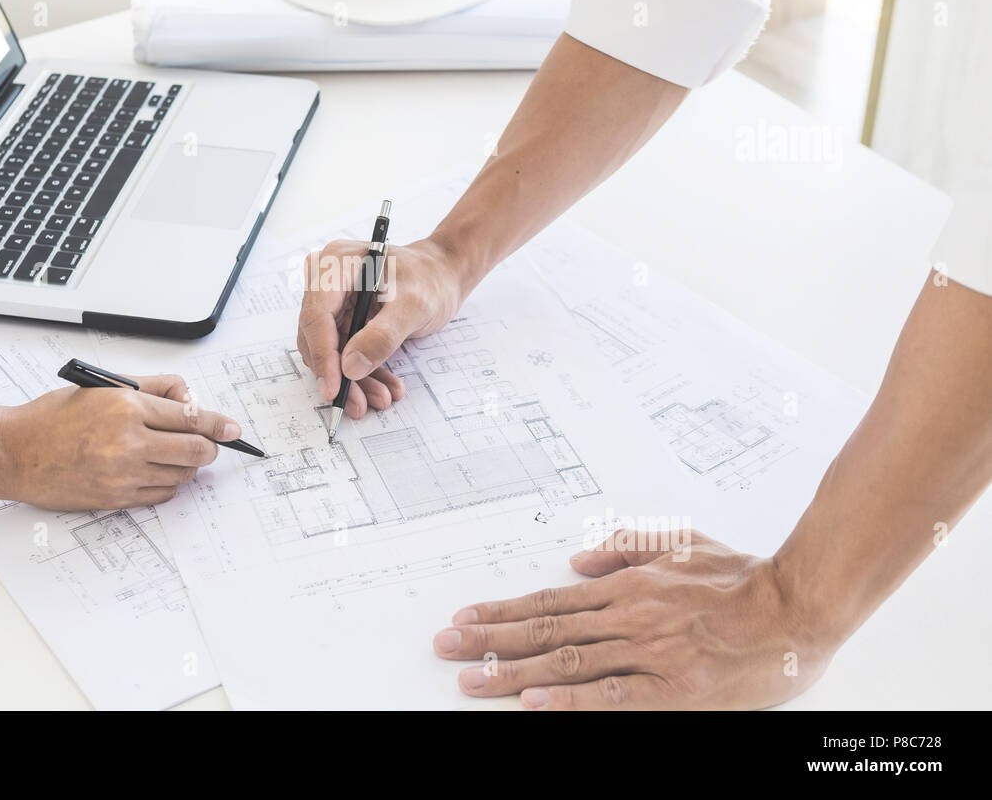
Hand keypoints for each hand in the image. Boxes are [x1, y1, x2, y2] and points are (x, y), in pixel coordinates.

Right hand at [0, 374, 241, 509]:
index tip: (232, 429)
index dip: (219, 424)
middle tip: (207, 444)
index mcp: (126, 407)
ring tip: (169, 454)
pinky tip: (153, 471)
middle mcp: (128, 442)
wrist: (14, 452)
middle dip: (208, 447)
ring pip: (182, 475)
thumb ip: (151, 388)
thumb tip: (188, 397)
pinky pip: (162, 495)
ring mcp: (123, 475)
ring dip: (185, 465)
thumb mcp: (102, 387)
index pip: (191, 416)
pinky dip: (167, 483)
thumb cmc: (53, 417)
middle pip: (196, 451)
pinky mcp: (116, 499)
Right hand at [297, 237, 466, 417]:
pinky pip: (345, 353)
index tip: (333, 388)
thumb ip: (382, 336)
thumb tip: (350, 368)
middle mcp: (327, 282)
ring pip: (331, 352)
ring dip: (354, 380)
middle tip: (360, 403)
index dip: (322, 355)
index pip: (316, 316)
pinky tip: (383, 387)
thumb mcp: (412, 305)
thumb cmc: (430, 278)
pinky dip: (363, 373)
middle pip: (318, 338)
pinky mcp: (344, 319)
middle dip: (340, 375)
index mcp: (336, 265)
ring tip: (381, 397)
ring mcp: (334, 302)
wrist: (442, 275)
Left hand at [432, 529, 834, 709]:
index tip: (465, 617)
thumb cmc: (745, 577)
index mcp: (628, 586)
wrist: (800, 605)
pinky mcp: (674, 691)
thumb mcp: (681, 542)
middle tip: (444, 646)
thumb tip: (578, 559)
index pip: (550, 601)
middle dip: (488, 640)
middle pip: (545, 631)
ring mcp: (649, 654)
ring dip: (512, 672)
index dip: (502, 612)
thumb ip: (627, 548)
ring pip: (566, 662)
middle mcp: (629, 618)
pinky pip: (611, 696)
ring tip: (469, 678)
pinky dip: (568, 700)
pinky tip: (533, 703)